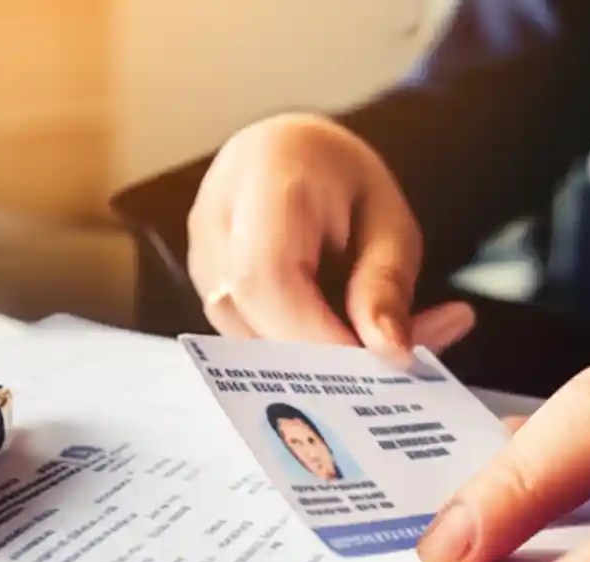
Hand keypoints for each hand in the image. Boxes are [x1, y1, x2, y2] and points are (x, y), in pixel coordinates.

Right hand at [187, 113, 474, 361]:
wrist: (287, 155)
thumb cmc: (342, 183)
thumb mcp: (388, 223)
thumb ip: (386, 286)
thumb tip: (389, 354)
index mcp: (266, 179)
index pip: (267, 276)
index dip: (313, 334)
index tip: (371, 367)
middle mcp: (215, 221)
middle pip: (249, 318)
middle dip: (316, 363)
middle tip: (380, 377)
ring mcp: (200, 259)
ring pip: (245, 342)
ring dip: (307, 364)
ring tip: (365, 351)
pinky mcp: (202, 290)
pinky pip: (244, 340)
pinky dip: (292, 354)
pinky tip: (334, 345)